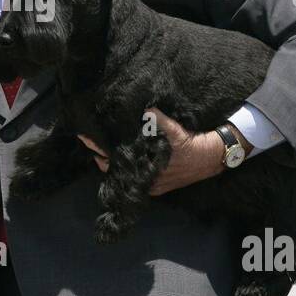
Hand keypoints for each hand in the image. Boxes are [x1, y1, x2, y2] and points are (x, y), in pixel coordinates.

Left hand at [77, 107, 225, 195]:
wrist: (210, 158)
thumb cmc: (189, 144)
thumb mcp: (173, 129)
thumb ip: (157, 120)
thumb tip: (144, 109)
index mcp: (143, 169)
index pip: (112, 160)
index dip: (98, 148)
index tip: (85, 138)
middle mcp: (143, 180)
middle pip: (114, 169)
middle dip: (102, 154)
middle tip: (88, 140)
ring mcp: (148, 185)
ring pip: (123, 174)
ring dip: (113, 161)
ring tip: (100, 146)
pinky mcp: (155, 186)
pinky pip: (134, 176)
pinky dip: (125, 166)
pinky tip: (119, 156)